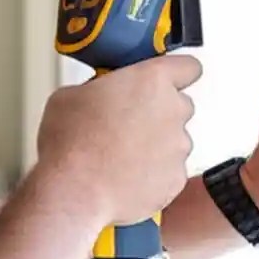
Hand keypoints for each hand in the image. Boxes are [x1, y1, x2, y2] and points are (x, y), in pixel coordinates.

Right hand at [36, 55, 201, 224]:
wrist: (75, 192)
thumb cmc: (72, 145)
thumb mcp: (70, 96)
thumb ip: (98, 88)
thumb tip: (96, 96)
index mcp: (151, 81)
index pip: (188, 66)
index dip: (177, 73)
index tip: (168, 79)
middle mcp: (172, 111)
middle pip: (179, 105)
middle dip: (158, 112)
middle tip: (128, 123)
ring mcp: (178, 147)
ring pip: (175, 141)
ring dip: (156, 145)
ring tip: (122, 155)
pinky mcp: (176, 179)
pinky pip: (170, 171)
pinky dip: (154, 173)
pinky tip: (126, 176)